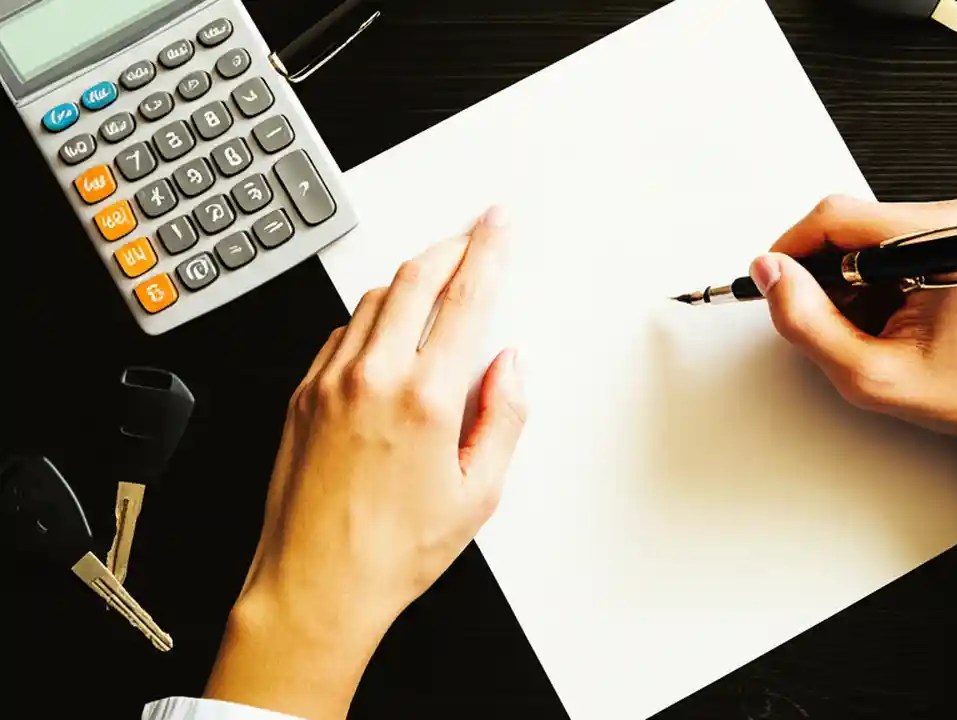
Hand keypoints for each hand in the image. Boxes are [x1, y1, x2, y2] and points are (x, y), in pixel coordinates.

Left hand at [205, 207, 526, 719]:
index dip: (488, 248)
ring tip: (436, 276)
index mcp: (425, 399)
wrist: (315, 585)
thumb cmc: (392, 551)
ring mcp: (329, 381)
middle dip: (450, 244)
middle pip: (414, 277)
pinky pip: (340, 330)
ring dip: (410, 275)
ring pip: (372, 297)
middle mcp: (372, 378)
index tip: (498, 223)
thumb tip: (510, 366)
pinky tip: (387, 328)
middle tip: (472, 233)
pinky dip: (371, 313)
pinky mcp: (301, 393)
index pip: (465, 297)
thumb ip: (503, 417)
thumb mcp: (479, 493)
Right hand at [750, 195, 956, 445]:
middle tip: (837, 328)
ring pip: (868, 236)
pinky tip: (894, 317)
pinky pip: (892, 244)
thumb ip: (807, 322)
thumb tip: (770, 274)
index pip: (837, 217)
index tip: (773, 285)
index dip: (791, 250)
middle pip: (851, 224)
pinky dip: (877, 282)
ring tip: (877, 330)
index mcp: (949, 237)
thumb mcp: (871, 374)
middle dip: (828, 278)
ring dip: (854, 282)